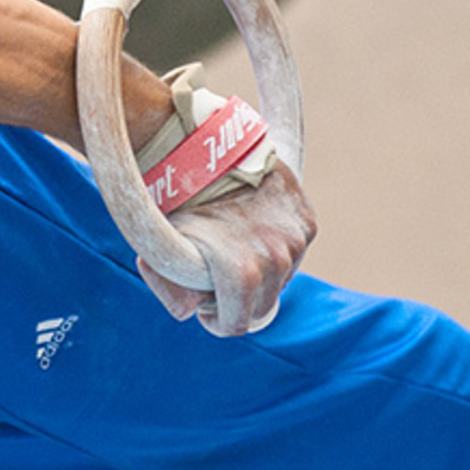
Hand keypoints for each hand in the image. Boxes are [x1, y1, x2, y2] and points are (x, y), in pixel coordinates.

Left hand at [136, 161, 315, 336]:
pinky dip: (275, 246)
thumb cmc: (175, 200)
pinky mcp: (306, 218)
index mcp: (243, 275)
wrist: (198, 145)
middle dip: (238, 299)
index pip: (237, 324)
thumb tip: (190, 311)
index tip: (205, 308)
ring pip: (280, 278)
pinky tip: (250, 227)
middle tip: (215, 275)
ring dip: (260, 272)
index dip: (216, 320)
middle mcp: (278, 260)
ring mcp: (296, 238)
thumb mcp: (162, 250)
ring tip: (232, 246)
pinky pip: (293, 248)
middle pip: (261, 305)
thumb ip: (175, 290)